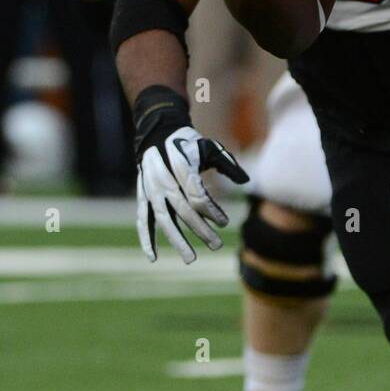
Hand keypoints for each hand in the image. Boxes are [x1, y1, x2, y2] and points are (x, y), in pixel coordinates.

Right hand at [133, 85, 248, 262]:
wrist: (158, 132)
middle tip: (216, 245)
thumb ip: (228, 164)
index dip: (212, 212)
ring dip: (177, 240)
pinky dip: (146, 238)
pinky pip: (143, 220)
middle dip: (201, 230)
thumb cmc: (189, 143)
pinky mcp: (143, 196)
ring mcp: (152, 190)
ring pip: (164, 220)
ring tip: (191, 259)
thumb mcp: (210, 148)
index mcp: (182, 168)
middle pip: (184, 211)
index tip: (224, 222)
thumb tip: (246, 181)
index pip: (198, 197)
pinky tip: (153, 256)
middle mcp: (165, 180)